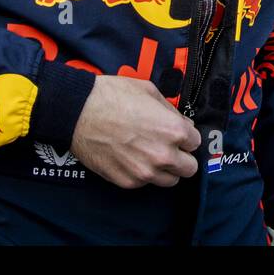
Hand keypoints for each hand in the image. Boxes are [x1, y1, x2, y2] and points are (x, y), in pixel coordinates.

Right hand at [69, 75, 200, 188]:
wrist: (78, 112)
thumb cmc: (112, 96)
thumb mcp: (150, 91)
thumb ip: (170, 111)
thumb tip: (181, 123)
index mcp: (173, 130)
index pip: (195, 142)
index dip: (186, 136)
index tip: (178, 134)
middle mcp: (163, 155)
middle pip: (189, 168)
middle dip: (182, 157)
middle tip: (170, 148)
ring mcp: (144, 172)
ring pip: (170, 181)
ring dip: (165, 169)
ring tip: (151, 154)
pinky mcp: (127, 181)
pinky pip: (145, 183)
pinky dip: (143, 173)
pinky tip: (132, 158)